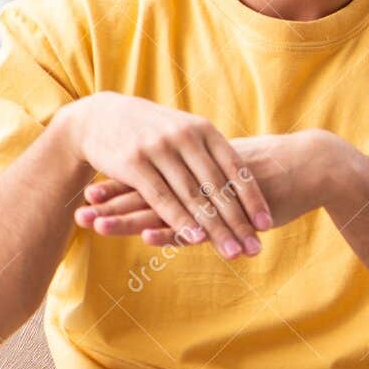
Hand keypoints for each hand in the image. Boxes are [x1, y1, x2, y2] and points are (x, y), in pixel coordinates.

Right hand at [58, 91, 271, 258]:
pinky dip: (180, 220)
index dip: (252, 198)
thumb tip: (248, 175)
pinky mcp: (134, 164)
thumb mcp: (186, 132)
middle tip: (256, 248)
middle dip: (239, 221)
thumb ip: (212, 152)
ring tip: (233, 252)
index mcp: (204, 131)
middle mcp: (186, 138)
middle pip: (218, 187)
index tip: (267, 225)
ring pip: (194, 196)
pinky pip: (162, 198)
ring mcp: (160, 150)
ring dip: (215, 228)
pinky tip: (196, 239)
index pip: (236, 169)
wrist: (101, 116)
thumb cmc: (153, 130)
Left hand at [74, 131, 337, 248]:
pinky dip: (172, 230)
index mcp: (198, 167)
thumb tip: (192, 182)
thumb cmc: (276, 174)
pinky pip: (197, 225)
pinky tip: (147, 237)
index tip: (89, 193)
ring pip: (164, 209)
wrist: (314, 166)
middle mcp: (201, 177)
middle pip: (148, 192)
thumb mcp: (236, 172)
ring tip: (94, 226)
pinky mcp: (232, 211)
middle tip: (79, 212)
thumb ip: (212, 178)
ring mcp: (215, 195)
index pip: (152, 176)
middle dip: (112, 204)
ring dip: (128, 219)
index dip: (121, 186)